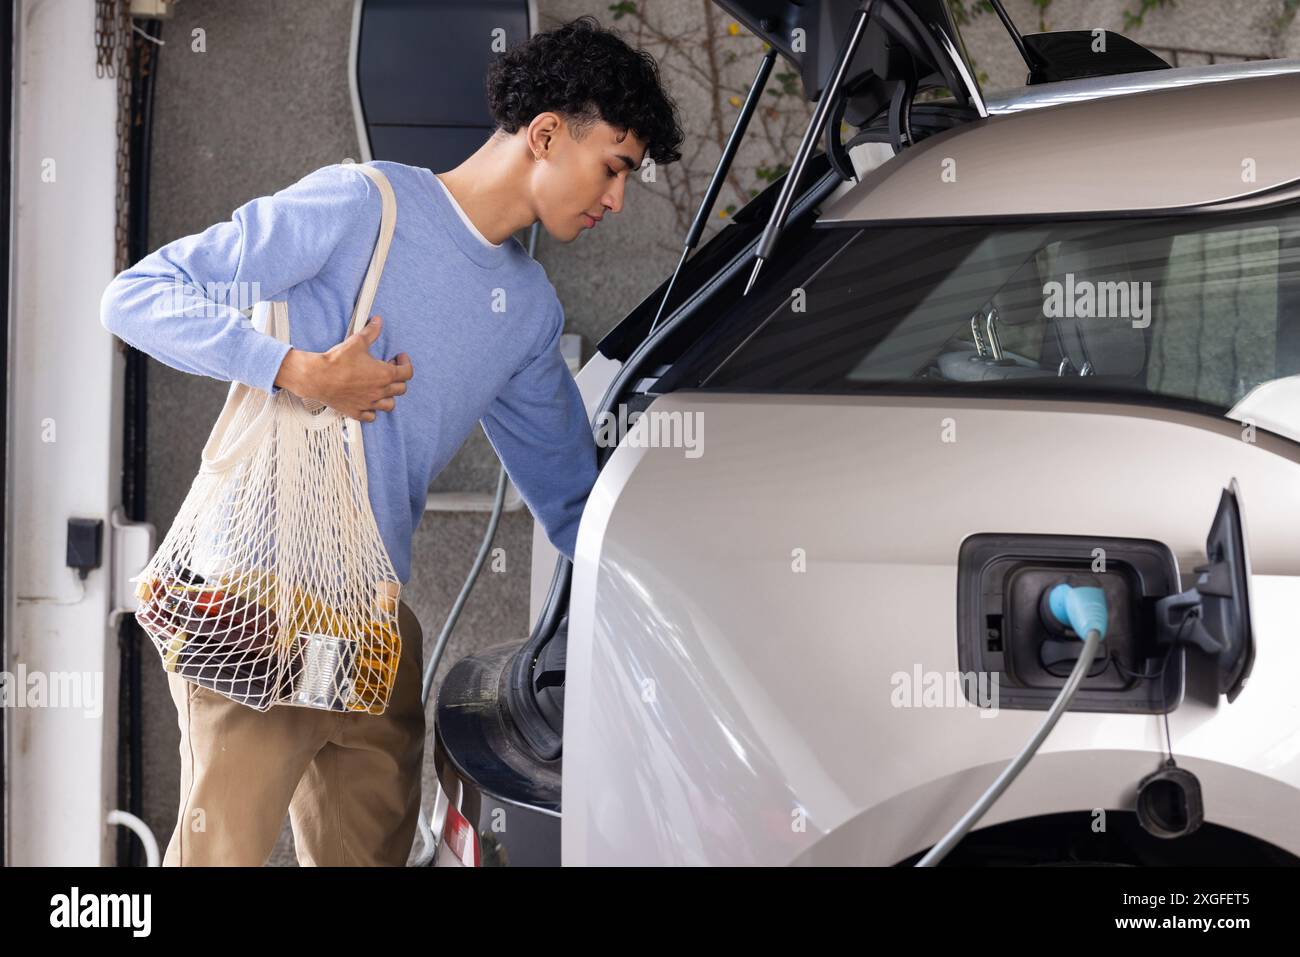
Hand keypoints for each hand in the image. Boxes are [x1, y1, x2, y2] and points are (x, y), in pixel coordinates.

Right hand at [277, 316, 412, 421]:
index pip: (407, 372)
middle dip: (398, 378)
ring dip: (389, 396)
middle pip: (401, 389)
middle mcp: (380, 391)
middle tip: (389, 369)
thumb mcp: (357, 342)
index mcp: (384, 375)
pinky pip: (371, 416)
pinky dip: (372, 410)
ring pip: (389, 404)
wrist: (317, 377)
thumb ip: (371, 332)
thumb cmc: (336, 362)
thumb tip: (377, 322)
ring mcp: (369, 403)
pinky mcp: (357, 411)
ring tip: (382, 387)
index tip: (400, 358)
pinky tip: (368, 402)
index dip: (406, 363)